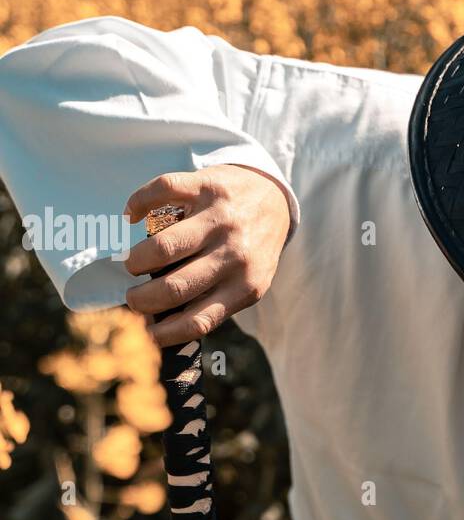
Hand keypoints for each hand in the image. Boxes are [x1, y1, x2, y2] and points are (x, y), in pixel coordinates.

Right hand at [122, 165, 291, 346]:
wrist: (274, 199)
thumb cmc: (253, 247)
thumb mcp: (248, 282)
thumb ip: (216, 301)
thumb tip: (166, 326)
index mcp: (245, 285)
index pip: (198, 320)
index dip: (164, 333)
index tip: (144, 333)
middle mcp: (234, 253)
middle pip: (174, 287)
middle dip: (142, 299)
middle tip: (134, 297)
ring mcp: (220, 218)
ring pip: (163, 246)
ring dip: (137, 260)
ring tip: (134, 264)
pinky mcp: (207, 186)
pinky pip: (161, 192)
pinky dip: (137, 204)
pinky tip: (132, 216)